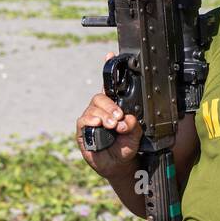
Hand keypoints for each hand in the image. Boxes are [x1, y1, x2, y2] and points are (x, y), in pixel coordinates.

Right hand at [75, 60, 143, 178]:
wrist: (117, 167)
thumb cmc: (126, 149)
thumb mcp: (136, 137)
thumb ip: (135, 127)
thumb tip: (128, 119)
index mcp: (117, 106)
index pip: (112, 85)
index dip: (110, 68)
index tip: (110, 53)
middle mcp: (103, 109)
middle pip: (102, 96)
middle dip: (112, 106)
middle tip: (120, 117)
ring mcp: (91, 118)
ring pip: (94, 107)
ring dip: (105, 115)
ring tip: (113, 125)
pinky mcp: (83, 129)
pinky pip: (84, 119)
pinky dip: (93, 121)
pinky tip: (99, 125)